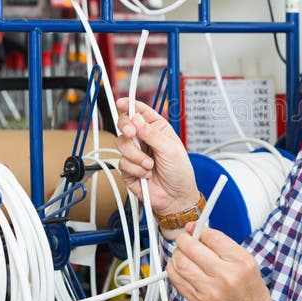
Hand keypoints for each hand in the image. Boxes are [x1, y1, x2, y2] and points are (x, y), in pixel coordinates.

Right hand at [115, 98, 199, 217]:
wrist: (175, 197)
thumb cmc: (180, 172)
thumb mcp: (170, 149)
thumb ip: (152, 134)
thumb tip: (136, 118)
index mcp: (157, 129)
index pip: (140, 112)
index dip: (130, 105)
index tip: (122, 102)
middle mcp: (144, 139)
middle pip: (124, 125)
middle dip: (126, 128)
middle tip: (132, 133)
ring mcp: (135, 153)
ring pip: (121, 144)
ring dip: (136, 156)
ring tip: (151, 165)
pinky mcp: (128, 168)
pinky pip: (122, 163)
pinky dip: (136, 169)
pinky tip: (146, 174)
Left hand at [168, 223, 281, 300]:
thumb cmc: (252, 295)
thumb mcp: (248, 264)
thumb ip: (224, 247)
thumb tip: (200, 232)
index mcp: (240, 262)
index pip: (211, 236)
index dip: (199, 229)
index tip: (195, 228)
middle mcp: (225, 275)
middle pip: (191, 247)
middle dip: (183, 238)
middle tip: (184, 238)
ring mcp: (209, 291)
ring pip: (180, 263)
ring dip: (176, 254)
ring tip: (181, 253)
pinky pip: (177, 280)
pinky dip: (173, 269)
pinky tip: (178, 267)